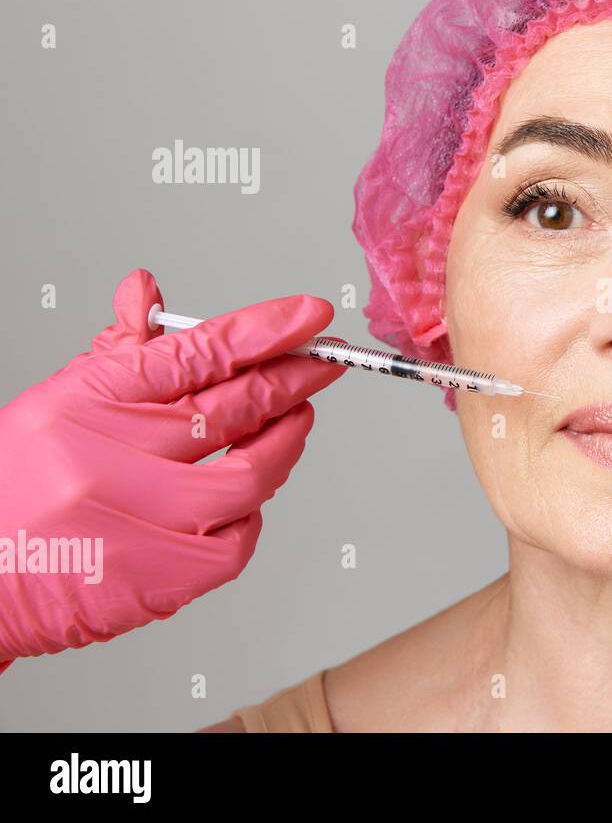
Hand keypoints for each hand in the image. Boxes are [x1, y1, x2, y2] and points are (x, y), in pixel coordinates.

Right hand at [0, 269, 345, 671]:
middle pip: (235, 406)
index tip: (309, 315)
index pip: (197, 353)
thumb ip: (118, 352)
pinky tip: (243, 496)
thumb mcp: (55, 404)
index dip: (265, 330)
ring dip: (284, 442)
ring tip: (292, 420)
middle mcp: (118, 457)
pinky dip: (252, 510)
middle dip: (294, 378)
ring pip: (252, 471)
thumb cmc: (15, 489)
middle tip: (324, 362)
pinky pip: (241, 535)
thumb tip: (148, 292)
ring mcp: (148, 518)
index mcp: (91, 403)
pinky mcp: (168, 575)